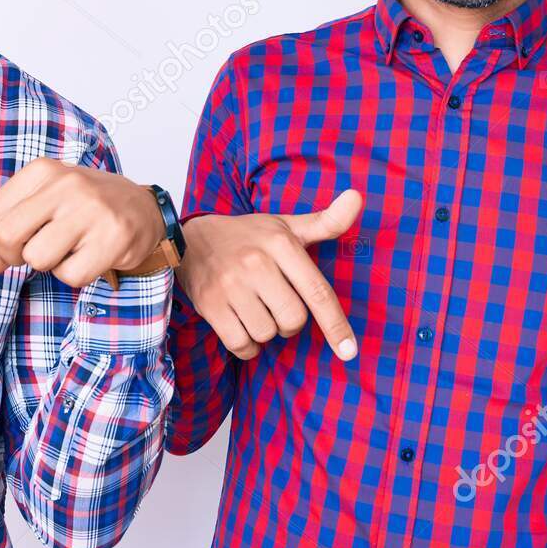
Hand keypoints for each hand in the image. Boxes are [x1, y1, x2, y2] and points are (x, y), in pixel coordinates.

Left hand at [0, 158, 164, 287]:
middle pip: (7, 238)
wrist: (143, 209)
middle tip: (32, 252)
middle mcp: (65, 185)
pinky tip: (91, 255)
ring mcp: (91, 211)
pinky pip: (70, 276)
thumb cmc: (81, 209)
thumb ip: (1, 237)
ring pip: (38, 260)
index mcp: (41, 172)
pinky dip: (75, 275)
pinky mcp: (113, 238)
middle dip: (10, 256)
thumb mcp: (39, 210)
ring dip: (48, 264)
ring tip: (70, 247)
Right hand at [176, 191, 361, 361]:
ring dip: (264, 331)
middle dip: (289, 322)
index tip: (349, 351)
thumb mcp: (286, 226)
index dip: (335, 324)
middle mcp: (256, 263)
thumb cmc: (248, 236)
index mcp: (281, 243)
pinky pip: (240, 344)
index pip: (317, 291)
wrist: (189, 239)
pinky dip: (245, 345)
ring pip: (266, 334)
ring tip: (253, 308)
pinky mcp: (210, 305)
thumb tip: (357, 196)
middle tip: (275, 304)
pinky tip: (240, 326)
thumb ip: (326, 221)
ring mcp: (230, 285)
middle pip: (293, 320)